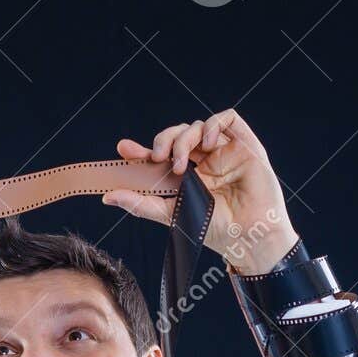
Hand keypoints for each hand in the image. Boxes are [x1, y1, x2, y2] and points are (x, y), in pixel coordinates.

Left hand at [102, 111, 298, 276]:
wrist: (249, 237)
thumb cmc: (216, 231)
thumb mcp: (172, 216)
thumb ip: (142, 204)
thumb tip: (108, 196)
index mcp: (188, 177)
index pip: (163, 155)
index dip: (143, 149)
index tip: (124, 150)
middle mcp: (205, 161)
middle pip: (178, 135)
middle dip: (163, 140)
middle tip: (157, 157)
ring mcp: (224, 151)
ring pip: (198, 126)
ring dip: (184, 138)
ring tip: (182, 163)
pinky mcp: (244, 144)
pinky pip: (227, 119)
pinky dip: (213, 124)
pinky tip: (206, 143)